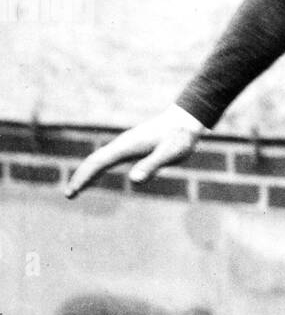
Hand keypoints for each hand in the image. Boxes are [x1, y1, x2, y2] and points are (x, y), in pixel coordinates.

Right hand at [64, 104, 207, 198]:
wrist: (186, 119)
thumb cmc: (180, 137)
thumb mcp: (170, 153)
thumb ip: (153, 165)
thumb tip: (135, 180)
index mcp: (128, 146)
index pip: (99, 163)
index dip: (84, 178)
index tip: (72, 192)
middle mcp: (122, 144)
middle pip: (95, 160)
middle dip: (80, 177)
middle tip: (68, 195)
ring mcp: (125, 144)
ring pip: (99, 158)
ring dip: (86, 173)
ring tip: (76, 189)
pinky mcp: (131, 146)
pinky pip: (108, 157)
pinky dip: (97, 167)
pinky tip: (96, 175)